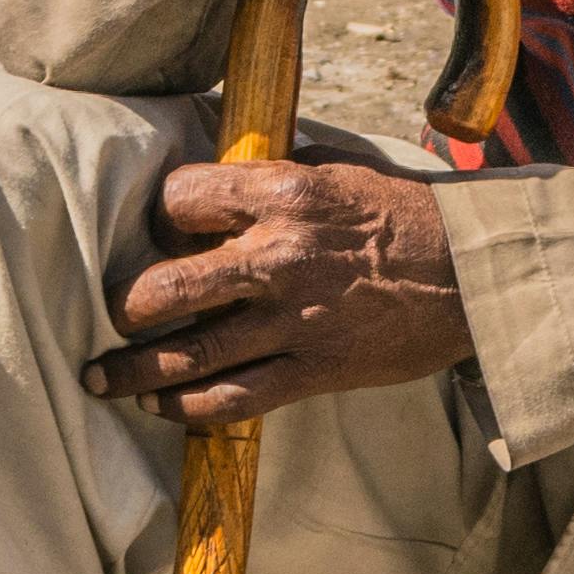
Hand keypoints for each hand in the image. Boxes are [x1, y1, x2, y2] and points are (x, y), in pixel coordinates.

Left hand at [87, 159, 471, 428]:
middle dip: (124, 307)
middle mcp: (279, 257)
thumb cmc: (401, 215)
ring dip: (133, 372)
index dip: (159, 216)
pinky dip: (187, 408)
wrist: (472, 274)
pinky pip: (233, 399)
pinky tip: (160, 407)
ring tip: (101, 379)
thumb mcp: (335, 169)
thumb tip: (212, 165)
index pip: (179, 200)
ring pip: (189, 354)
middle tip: (109, 316)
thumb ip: (270, 173)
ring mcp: (293, 319)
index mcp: (282, 195)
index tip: (159, 233)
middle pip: (166, 288)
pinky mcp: (313, 369)